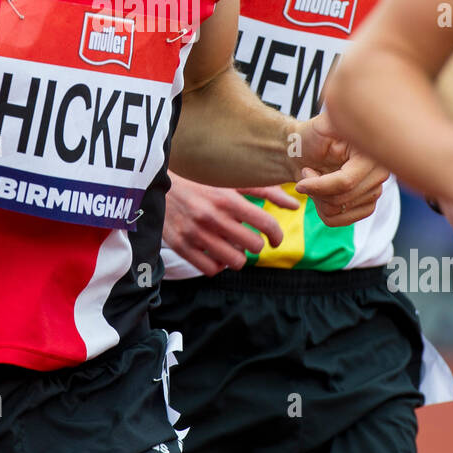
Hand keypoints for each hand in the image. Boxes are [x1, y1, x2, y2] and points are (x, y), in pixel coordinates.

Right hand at [163, 173, 298, 275]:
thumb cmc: (201, 182)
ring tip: (233, 246)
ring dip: (239, 257)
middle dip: (256, 245)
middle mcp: (212, 217)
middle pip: (253, 246)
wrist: (157, 184)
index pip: (266, 224)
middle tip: (250, 239)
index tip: (274, 238)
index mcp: (227, 198)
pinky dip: (219, 265)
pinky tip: (216, 254)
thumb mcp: (231, 182)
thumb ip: (265, 191)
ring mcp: (196, 234)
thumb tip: (295, 205)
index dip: (276, 235)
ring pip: (235, 262)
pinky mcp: (181, 247)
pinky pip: (212, 270)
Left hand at [291, 107, 388, 226]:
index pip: (346, 182)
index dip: (319, 184)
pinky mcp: (368, 204)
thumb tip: (345, 108)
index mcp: (373, 151)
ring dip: (320, 198)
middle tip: (310, 172)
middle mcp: (381, 171)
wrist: (307, 152)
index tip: (302, 176)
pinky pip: (342, 220)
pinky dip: (324, 210)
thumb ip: (336, 118)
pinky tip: (323, 192)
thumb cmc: (312, 136)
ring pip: (341, 211)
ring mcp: (377, 189)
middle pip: (343, 199)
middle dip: (317, 189)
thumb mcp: (323, 123)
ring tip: (317, 178)